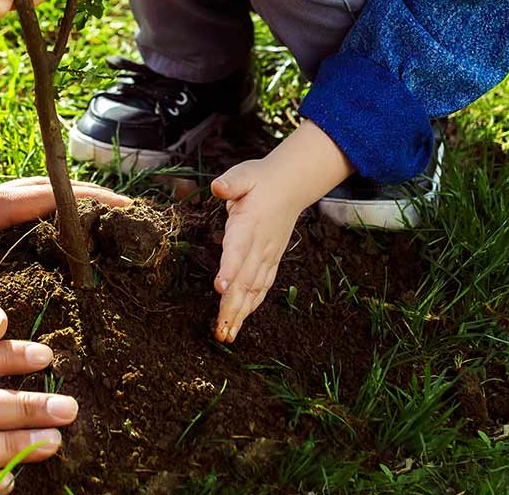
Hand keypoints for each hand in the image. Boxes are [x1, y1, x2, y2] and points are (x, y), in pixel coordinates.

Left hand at [0, 178, 129, 339]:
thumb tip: (0, 332)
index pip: (49, 195)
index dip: (88, 198)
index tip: (124, 204)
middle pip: (46, 190)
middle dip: (85, 197)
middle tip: (121, 211)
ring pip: (29, 198)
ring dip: (62, 203)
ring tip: (93, 221)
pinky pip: (12, 213)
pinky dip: (37, 216)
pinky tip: (39, 239)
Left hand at [209, 159, 304, 343]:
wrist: (290, 186)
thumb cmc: (261, 180)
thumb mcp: (245, 174)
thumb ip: (231, 182)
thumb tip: (218, 187)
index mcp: (250, 224)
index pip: (239, 250)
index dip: (230, 269)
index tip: (220, 288)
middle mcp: (261, 245)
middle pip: (245, 280)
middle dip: (232, 306)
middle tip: (220, 330)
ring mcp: (268, 256)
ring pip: (253, 289)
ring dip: (240, 313)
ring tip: (226, 335)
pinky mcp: (271, 261)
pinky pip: (261, 287)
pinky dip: (251, 305)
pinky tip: (240, 321)